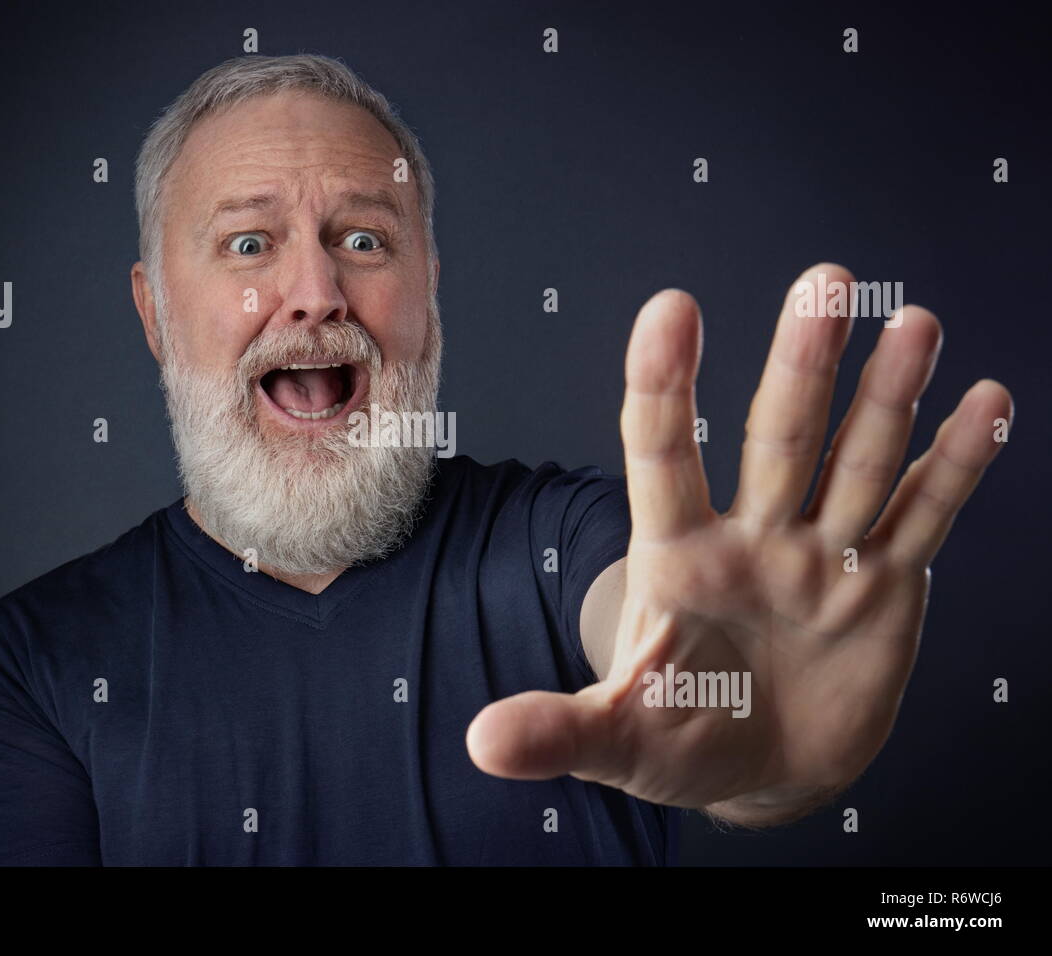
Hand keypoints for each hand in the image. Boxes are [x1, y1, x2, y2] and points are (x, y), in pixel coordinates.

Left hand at [465, 263, 1012, 822]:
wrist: (760, 769)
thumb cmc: (678, 741)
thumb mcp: (616, 739)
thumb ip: (558, 731)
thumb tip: (481, 743)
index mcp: (677, 556)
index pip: (663, 455)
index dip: (666, 386)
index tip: (672, 308)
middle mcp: (752, 536)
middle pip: (778, 437)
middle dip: (801, 364)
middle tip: (824, 281)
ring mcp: (821, 554)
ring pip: (858, 459)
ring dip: (887, 395)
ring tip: (916, 323)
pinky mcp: (884, 585)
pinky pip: (921, 514)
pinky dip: (956, 465)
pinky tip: (984, 402)